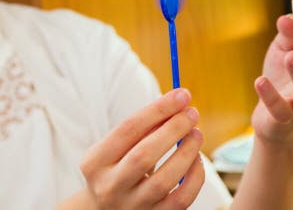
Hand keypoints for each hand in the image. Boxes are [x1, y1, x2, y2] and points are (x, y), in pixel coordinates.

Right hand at [79, 88, 205, 209]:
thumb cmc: (118, 168)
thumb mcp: (117, 148)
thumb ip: (143, 128)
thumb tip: (178, 104)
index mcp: (95, 162)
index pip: (128, 129)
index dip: (158, 109)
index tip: (181, 95)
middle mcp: (109, 187)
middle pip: (144, 155)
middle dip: (173, 129)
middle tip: (192, 113)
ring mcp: (131, 207)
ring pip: (165, 180)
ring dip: (186, 152)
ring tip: (196, 134)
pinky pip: (181, 199)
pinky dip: (195, 177)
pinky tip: (197, 160)